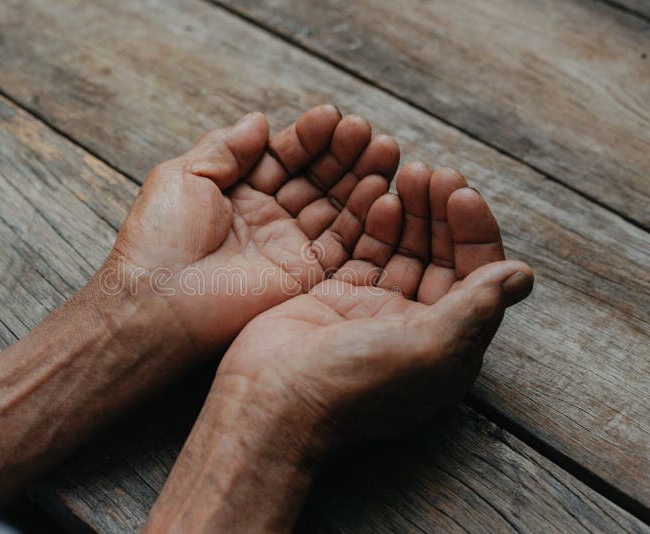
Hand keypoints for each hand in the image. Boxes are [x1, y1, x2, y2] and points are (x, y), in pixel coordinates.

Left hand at [104, 106, 399, 354]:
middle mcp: (268, 220)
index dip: (308, 137)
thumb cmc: (160, 239)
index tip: (331, 117)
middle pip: (316, 179)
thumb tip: (259, 120)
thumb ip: (226, 148)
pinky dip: (365, 216)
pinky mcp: (306, 277)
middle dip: (342, 153)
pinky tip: (381, 188)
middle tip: (363, 131)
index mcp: (238, 194)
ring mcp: (289, 248)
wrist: (159, 301)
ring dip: (361, 177)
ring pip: (336, 207)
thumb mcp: (185, 176)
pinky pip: (345, 242)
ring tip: (382, 148)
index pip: (284, 158)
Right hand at [219, 163, 533, 444]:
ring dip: (410, 211)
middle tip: (432, 173)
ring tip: (408, 173)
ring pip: (402, 248)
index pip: (475, 276)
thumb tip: (522, 275)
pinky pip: (363, 250)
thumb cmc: (354, 386)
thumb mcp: (429, 349)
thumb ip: (475, 309)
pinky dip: (372, 222)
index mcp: (447, 343)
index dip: (474, 232)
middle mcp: (415, 325)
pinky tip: (378, 194)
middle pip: (439, 256)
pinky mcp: (337, 296)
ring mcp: (373, 308)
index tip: (461, 193)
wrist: (274, 400)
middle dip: (441, 213)